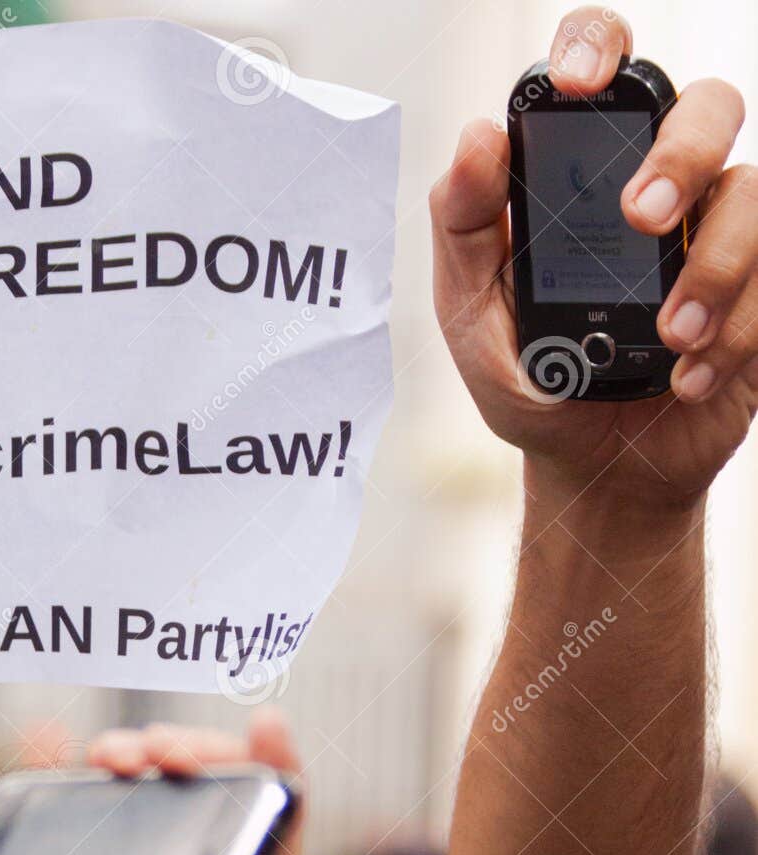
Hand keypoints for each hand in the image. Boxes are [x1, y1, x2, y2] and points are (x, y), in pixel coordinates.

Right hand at [0, 711, 301, 854]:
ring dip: (140, 759)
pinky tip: (59, 746)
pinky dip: (79, 772)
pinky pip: (84, 809)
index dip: (279, 781)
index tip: (263, 723)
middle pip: (214, 810)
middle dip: (195, 759)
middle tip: (152, 752)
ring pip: (155, 800)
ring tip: (107, 758)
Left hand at [431, 7, 757, 503]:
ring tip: (671, 336)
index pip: (609, 70)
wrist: (595, 470)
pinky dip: (736, 331)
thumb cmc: (533, 380)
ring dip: (715, 267)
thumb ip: (463, 230)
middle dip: (682, 153)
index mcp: (593, 172)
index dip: (600, 46)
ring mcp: (722, 232)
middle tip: (643, 219)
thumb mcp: (472, 316)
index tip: (579, 81)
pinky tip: (689, 379)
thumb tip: (478, 138)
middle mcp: (667, 184)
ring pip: (754, 194)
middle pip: (709, 105)